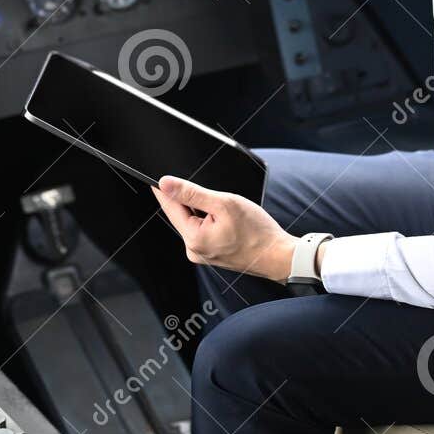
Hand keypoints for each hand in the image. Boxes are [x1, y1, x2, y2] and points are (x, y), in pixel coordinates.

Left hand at [151, 176, 294, 282]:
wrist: (278, 255)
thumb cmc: (257, 232)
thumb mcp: (224, 203)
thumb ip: (192, 193)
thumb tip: (166, 184)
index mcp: (193, 239)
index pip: (169, 207)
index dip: (163, 189)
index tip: (156, 177)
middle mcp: (194, 250)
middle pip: (182, 215)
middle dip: (192, 201)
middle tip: (214, 195)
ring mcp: (203, 253)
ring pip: (194, 222)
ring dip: (204, 211)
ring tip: (227, 212)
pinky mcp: (212, 254)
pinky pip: (204, 231)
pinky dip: (212, 221)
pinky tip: (228, 221)